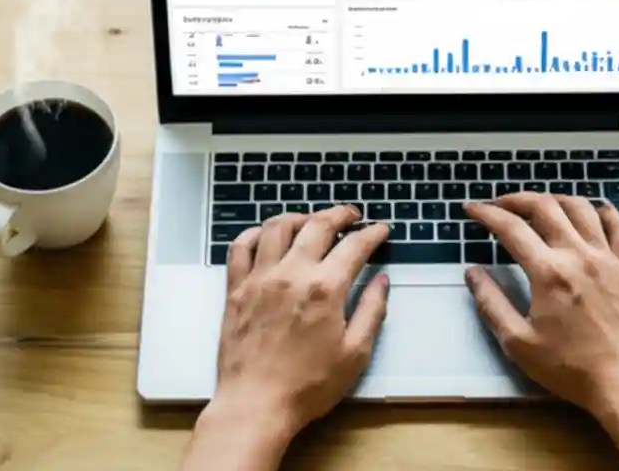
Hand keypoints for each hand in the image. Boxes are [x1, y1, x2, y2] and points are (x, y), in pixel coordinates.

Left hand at [183, 205, 389, 470]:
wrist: (256, 405)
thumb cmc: (307, 386)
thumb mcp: (355, 354)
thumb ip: (372, 311)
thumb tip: (382, 281)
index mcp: (325, 289)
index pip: (355, 246)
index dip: (372, 233)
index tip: (379, 230)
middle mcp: (292, 274)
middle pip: (317, 225)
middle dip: (339, 214)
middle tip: (351, 216)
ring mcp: (260, 279)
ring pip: (277, 227)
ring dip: (299, 217)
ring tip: (311, 221)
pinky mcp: (236, 290)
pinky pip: (240, 247)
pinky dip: (255, 234)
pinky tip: (266, 237)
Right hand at [465, 194, 618, 470]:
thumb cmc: (571, 368)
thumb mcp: (518, 343)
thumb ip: (492, 304)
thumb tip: (473, 273)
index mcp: (549, 273)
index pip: (511, 228)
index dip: (487, 214)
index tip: (472, 209)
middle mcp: (579, 256)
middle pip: (545, 207)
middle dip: (516, 199)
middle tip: (500, 204)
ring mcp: (608, 258)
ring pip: (581, 208)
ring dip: (555, 199)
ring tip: (540, 204)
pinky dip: (603, 211)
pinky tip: (593, 210)